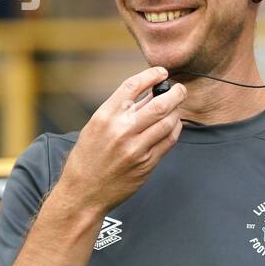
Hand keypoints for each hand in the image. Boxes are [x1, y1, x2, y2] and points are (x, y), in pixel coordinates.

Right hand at [56, 66, 186, 214]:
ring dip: (176, 112)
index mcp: (104, 117)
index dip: (151, 75)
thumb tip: (148, 93)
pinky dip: (175, 129)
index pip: (132, 86)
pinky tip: (174, 125)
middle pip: (159, 104)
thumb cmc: (88, 158)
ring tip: (176, 108)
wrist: (83, 193)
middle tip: (180, 89)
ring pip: (168, 122)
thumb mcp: (95, 128)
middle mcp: (121, 130)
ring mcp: (136, 148)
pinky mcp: (146, 164)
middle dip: (175, 93)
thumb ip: (120, 111)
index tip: (162, 72)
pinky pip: (168, 141)